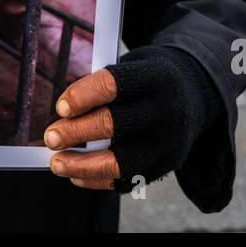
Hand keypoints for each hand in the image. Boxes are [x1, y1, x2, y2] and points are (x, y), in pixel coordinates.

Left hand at [45, 46, 215, 191]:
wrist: (194, 94)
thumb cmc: (148, 79)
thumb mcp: (133, 66)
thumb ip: (101, 86)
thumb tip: (61, 114)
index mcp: (155, 76)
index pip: (114, 85)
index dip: (83, 96)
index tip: (61, 107)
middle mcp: (167, 109)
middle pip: (115, 124)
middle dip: (77, 132)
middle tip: (51, 137)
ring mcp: (170, 141)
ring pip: (121, 162)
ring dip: (82, 165)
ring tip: (58, 163)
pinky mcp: (168, 165)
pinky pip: (128, 180)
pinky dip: (98, 180)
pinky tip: (77, 175)